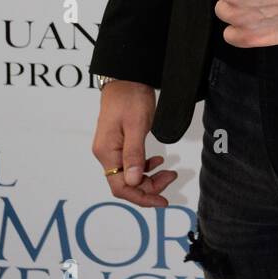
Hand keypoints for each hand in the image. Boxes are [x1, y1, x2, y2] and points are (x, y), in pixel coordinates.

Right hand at [91, 81, 177, 207]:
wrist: (126, 77)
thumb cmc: (130, 97)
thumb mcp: (136, 125)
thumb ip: (134, 154)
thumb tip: (133, 182)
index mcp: (106, 152)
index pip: (121, 187)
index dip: (141, 197)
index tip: (162, 201)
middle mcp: (105, 153)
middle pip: (126, 183)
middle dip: (150, 186)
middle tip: (172, 176)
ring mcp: (111, 148)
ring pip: (130, 174)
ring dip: (149, 177)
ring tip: (169, 170)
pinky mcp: (119, 142)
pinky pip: (130, 163)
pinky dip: (145, 166)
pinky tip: (158, 160)